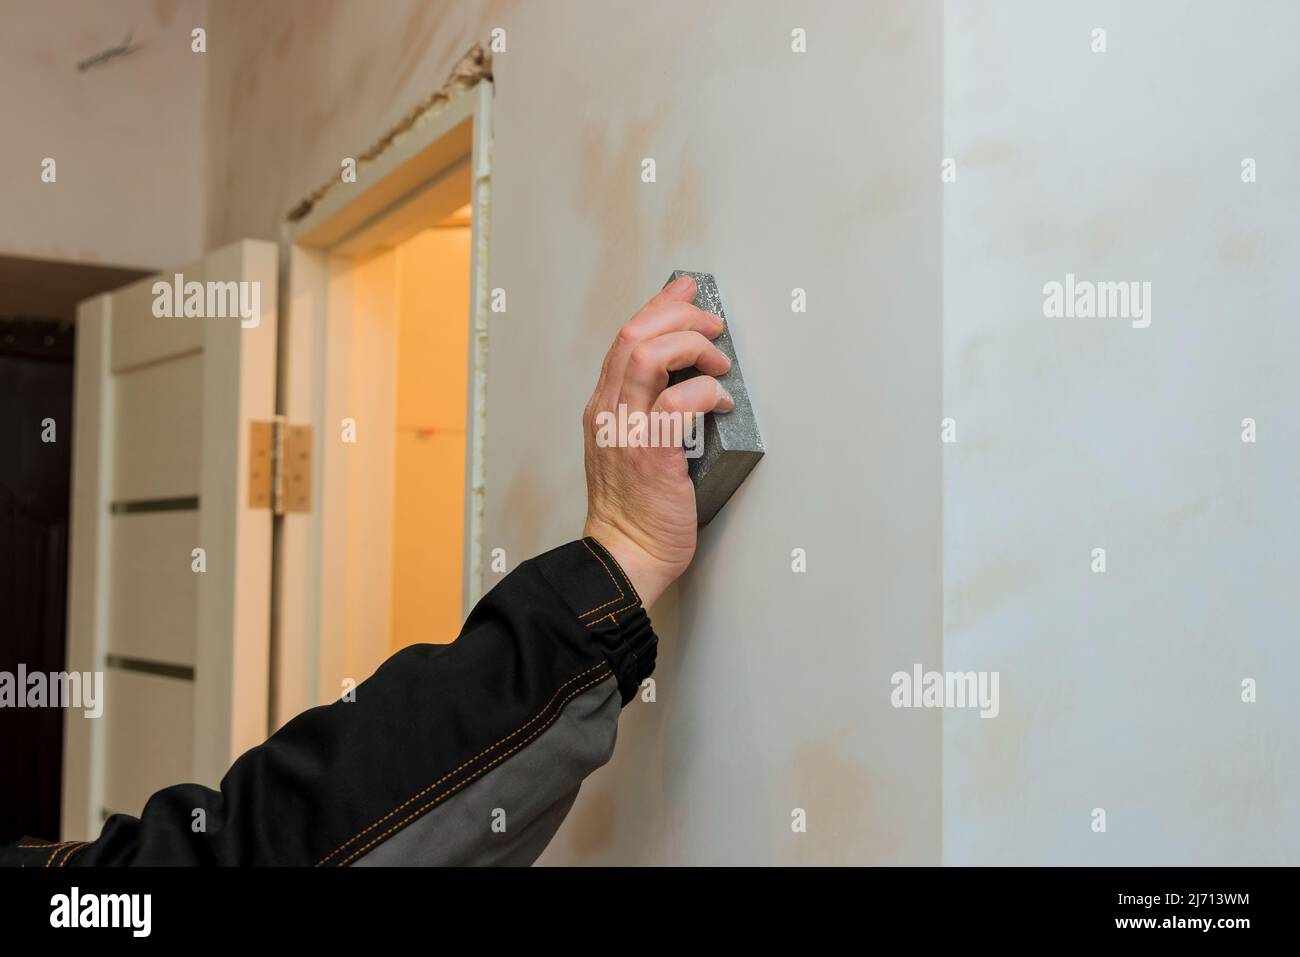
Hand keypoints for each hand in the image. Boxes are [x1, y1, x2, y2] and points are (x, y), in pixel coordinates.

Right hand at [582, 275, 734, 607]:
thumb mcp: (629, 448)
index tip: (687, 291)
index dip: (660, 306)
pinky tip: (723, 404)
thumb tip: (690, 378)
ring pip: (650, 356)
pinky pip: (679, 404)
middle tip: (713, 326)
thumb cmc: (635, 511)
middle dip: (681, 315)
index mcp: (604, 407)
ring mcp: (627, 432)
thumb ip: (647, 412)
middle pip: (635, 334)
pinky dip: (708, 393)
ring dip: (694, 347)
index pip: (626, 338)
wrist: (624, 557)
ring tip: (718, 363)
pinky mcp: (652, 455)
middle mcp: (609, 412)